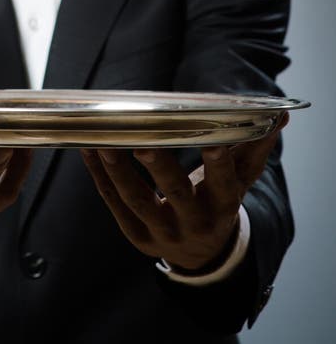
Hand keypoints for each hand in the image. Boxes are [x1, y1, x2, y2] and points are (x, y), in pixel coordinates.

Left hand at [81, 112, 288, 271]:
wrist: (201, 254)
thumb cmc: (218, 202)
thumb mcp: (240, 181)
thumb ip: (253, 148)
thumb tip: (279, 115)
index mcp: (222, 207)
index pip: (224, 186)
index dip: (218, 166)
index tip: (212, 142)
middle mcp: (192, 223)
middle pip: (175, 195)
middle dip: (159, 169)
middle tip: (143, 141)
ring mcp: (161, 232)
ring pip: (137, 201)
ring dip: (118, 171)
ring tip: (103, 142)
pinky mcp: (136, 235)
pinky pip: (114, 204)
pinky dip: (100, 177)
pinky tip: (89, 150)